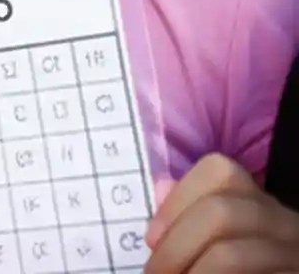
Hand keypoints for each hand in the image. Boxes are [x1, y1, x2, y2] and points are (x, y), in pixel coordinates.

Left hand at [145, 153, 298, 271]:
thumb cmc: (232, 269)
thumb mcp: (213, 240)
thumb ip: (189, 218)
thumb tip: (161, 188)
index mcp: (259, 204)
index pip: (220, 171)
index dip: (175, 201)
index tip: (151, 239)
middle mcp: (285, 224)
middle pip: (220, 211)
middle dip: (174, 245)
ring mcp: (295, 257)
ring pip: (232, 254)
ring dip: (192, 273)